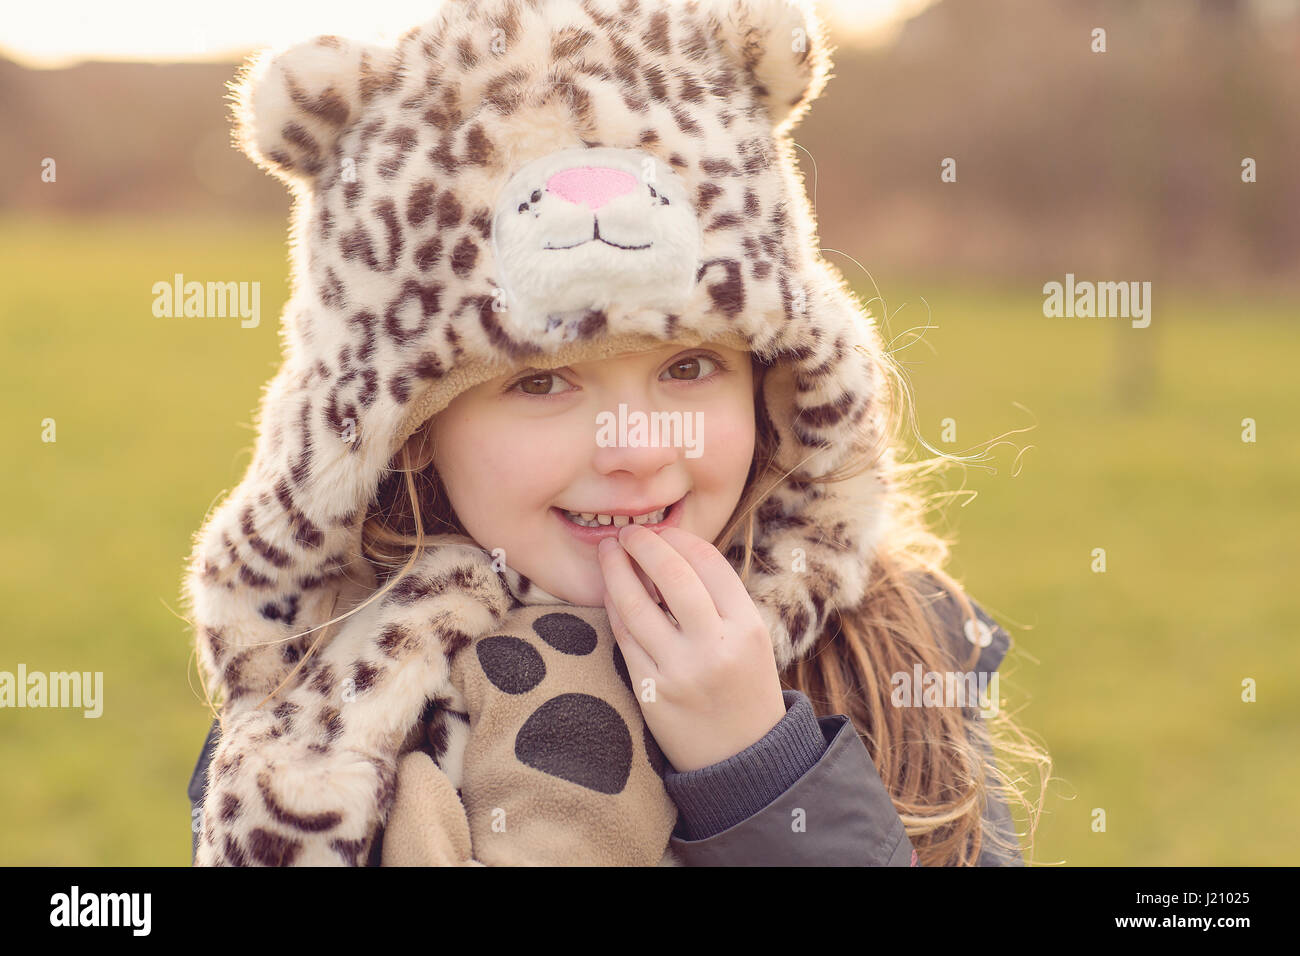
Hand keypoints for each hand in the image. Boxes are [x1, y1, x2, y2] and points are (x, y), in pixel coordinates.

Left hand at [597, 524, 788, 773]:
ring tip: (608, 552)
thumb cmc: (744, 688)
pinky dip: (614, 607)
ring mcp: (680, 671)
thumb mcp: (750, 640)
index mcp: (748, 628)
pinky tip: (610, 591)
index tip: (663, 530)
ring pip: (637, 605)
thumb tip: (670, 551)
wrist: (743, 759)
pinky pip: (624, 637)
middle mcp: (716, 647)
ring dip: (616, 570)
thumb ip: (719, 600)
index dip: (680, 539)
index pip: (709, 563)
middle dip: (644, 544)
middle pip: (672, 575)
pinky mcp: (651, 692)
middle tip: (629, 532)